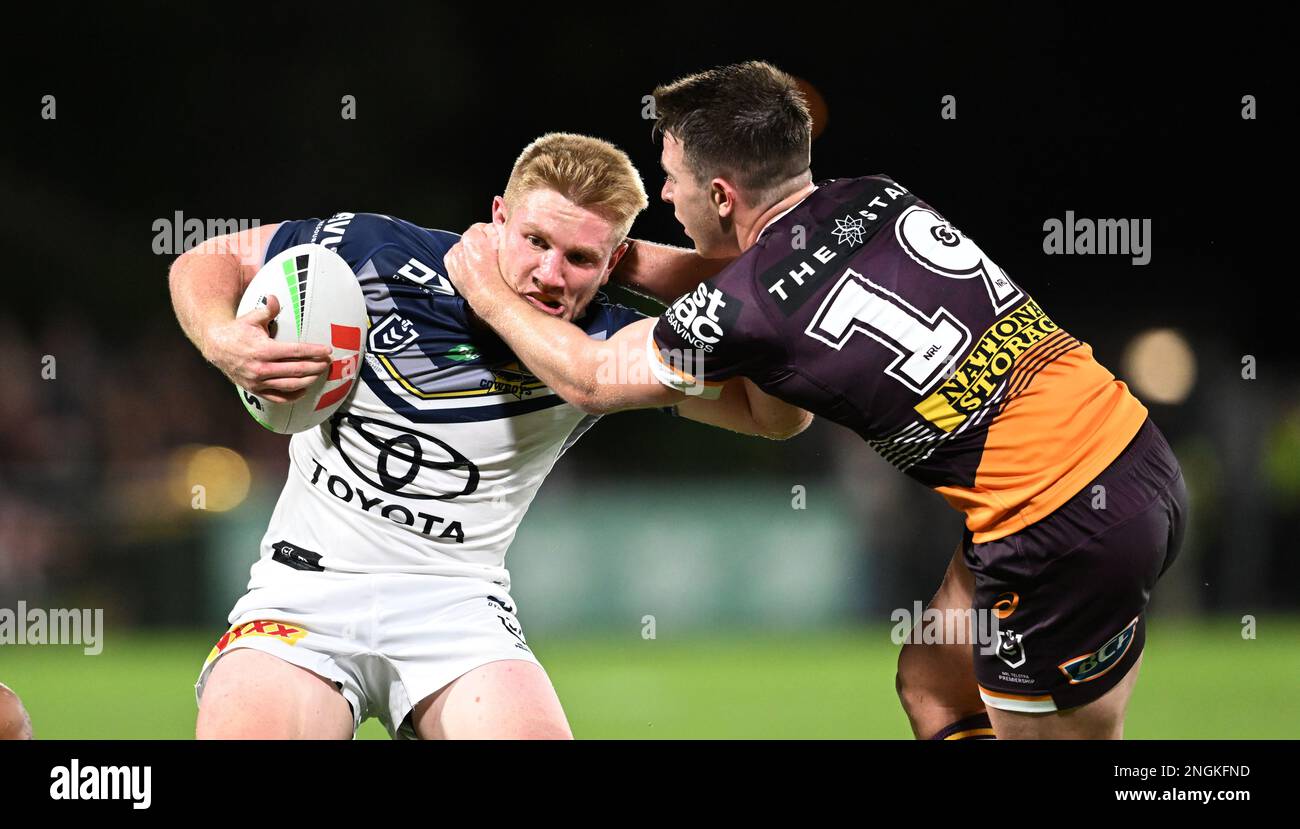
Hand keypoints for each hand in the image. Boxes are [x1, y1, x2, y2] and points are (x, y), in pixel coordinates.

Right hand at [202, 294, 332, 403]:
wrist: (215, 347)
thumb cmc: (237, 331)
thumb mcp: (251, 318)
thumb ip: (267, 310)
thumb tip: (275, 298)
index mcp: (263, 349)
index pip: (296, 352)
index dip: (314, 351)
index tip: (327, 351)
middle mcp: (261, 368)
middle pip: (297, 370)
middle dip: (316, 366)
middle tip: (327, 362)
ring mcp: (258, 381)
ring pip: (290, 385)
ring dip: (308, 380)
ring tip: (319, 373)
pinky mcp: (255, 390)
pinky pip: (278, 397)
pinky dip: (293, 396)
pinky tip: (303, 389)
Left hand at [445, 221, 504, 310]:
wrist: (489, 295)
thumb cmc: (498, 273)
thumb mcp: (502, 246)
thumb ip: (496, 231)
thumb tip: (493, 225)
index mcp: (472, 237)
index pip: (479, 228)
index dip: (488, 234)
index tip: (493, 242)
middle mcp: (459, 246)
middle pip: (469, 238)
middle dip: (477, 244)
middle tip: (488, 255)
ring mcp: (453, 257)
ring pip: (461, 249)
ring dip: (468, 253)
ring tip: (479, 264)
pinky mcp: (450, 268)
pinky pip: (454, 259)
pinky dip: (460, 261)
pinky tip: (470, 269)